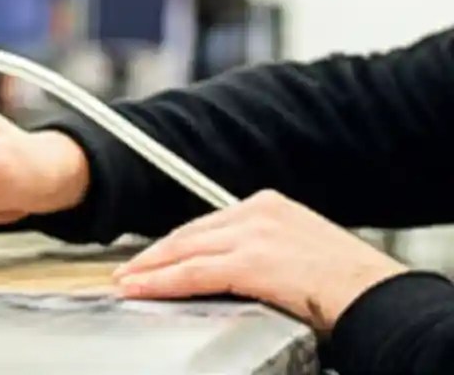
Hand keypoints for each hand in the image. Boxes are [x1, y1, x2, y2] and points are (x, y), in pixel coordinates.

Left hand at [114, 190, 408, 332]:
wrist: (376, 296)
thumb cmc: (347, 284)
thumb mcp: (299, 249)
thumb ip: (263, 250)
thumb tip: (235, 267)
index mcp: (270, 206)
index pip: (209, 224)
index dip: (177, 244)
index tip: (155, 255)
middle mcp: (258, 212)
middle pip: (191, 233)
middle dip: (156, 254)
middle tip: (128, 270)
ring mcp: (253, 235)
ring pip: (185, 250)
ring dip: (150, 268)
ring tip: (126, 282)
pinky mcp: (250, 262)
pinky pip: (193, 272)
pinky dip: (162, 281)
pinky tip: (142, 289)